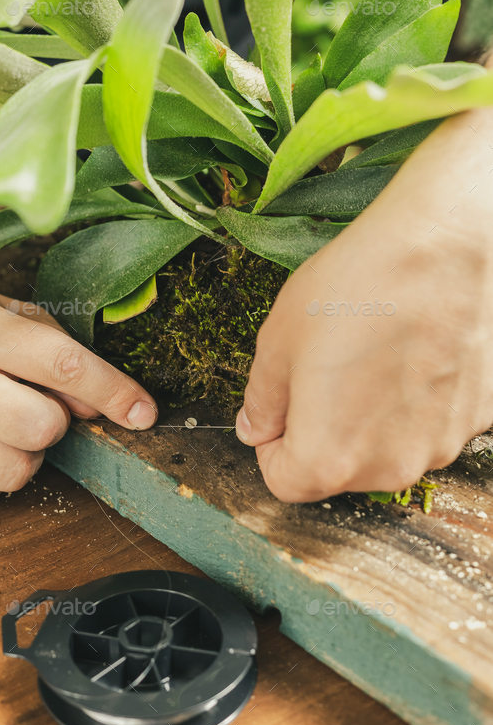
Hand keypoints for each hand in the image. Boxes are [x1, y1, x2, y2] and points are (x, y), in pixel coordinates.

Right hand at [0, 284, 156, 504]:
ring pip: (17, 471)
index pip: (65, 364)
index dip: (114, 391)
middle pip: (44, 428)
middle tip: (31, 402)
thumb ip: (52, 344)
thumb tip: (95, 401)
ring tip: (0, 424)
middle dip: (54, 422)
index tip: (143, 411)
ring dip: (25, 454)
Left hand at [236, 105, 492, 501]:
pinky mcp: (480, 416)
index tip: (280, 404)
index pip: (284, 480)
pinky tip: (414, 348)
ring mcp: (441, 444)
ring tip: (373, 349)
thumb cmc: (357, 285)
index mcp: (329, 459)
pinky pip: (431, 420)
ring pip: (386, 445)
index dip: (272, 441)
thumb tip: (255, 428)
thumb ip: (261, 399)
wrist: (445, 245)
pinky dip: (417, 396)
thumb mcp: (278, 339)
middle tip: (327, 365)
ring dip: (371, 413)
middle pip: (338, 468)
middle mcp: (389, 468)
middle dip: (322, 429)